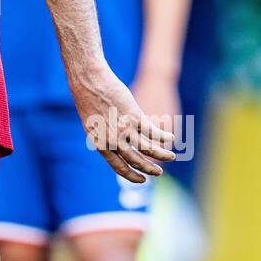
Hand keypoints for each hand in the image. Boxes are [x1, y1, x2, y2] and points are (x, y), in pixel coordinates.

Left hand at [70, 64, 175, 182]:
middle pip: (136, 160)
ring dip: (161, 155)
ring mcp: (124, 128)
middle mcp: (113, 140)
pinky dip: (163, 137)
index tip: (142, 180)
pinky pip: (153, 132)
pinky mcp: (134, 116)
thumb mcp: (92, 122)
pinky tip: (170, 138)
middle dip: (149, 169)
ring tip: (171, 156)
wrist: (89, 80)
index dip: (132, 176)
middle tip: (159, 172)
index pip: (118, 167)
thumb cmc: (88, 97)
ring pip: (148, 149)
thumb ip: (104, 134)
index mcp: (100, 143)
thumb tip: (115, 142)